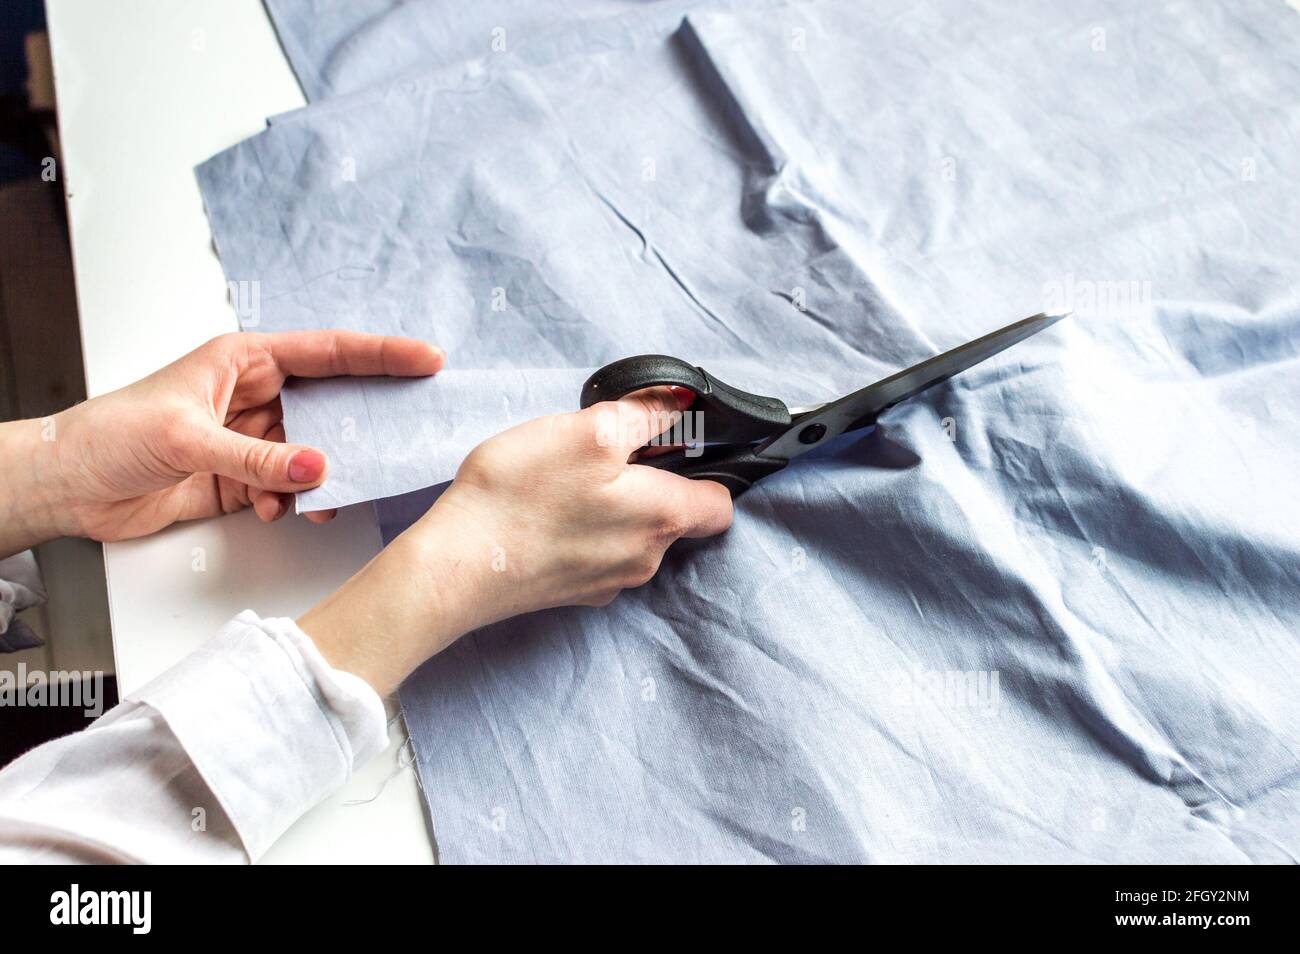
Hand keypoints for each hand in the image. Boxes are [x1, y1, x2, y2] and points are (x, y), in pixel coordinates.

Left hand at [0, 330, 442, 551]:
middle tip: (398, 435)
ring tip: (323, 496)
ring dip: (322, 478)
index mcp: (244, 360)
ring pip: (313, 453)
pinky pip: (290, 488)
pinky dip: (293, 503)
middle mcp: (254, 396)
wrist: (69, 486)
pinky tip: (277, 511)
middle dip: (361, 425)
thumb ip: (257, 459)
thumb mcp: (186, 439)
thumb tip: (316, 468)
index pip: (327, 352)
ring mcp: (251, 439)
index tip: (425, 359)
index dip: (380, 355)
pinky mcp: (243, 479)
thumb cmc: (110, 435)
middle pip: (331, 403)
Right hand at [299, 386, 732, 693]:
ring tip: (565, 482)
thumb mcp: (587, 430)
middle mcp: (646, 559)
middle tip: (603, 454)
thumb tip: (678, 405)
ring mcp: (609, 582)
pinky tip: (546, 513)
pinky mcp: (572, 593)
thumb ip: (643, 416)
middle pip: (673, 517)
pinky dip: (582, 531)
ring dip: (613, 506)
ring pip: (632, 535)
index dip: (710, 471)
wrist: (456, 568)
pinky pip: (596, 554)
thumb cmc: (522, 495)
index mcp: (663, 518)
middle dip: (650, 483)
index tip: (681, 448)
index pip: (720, 505)